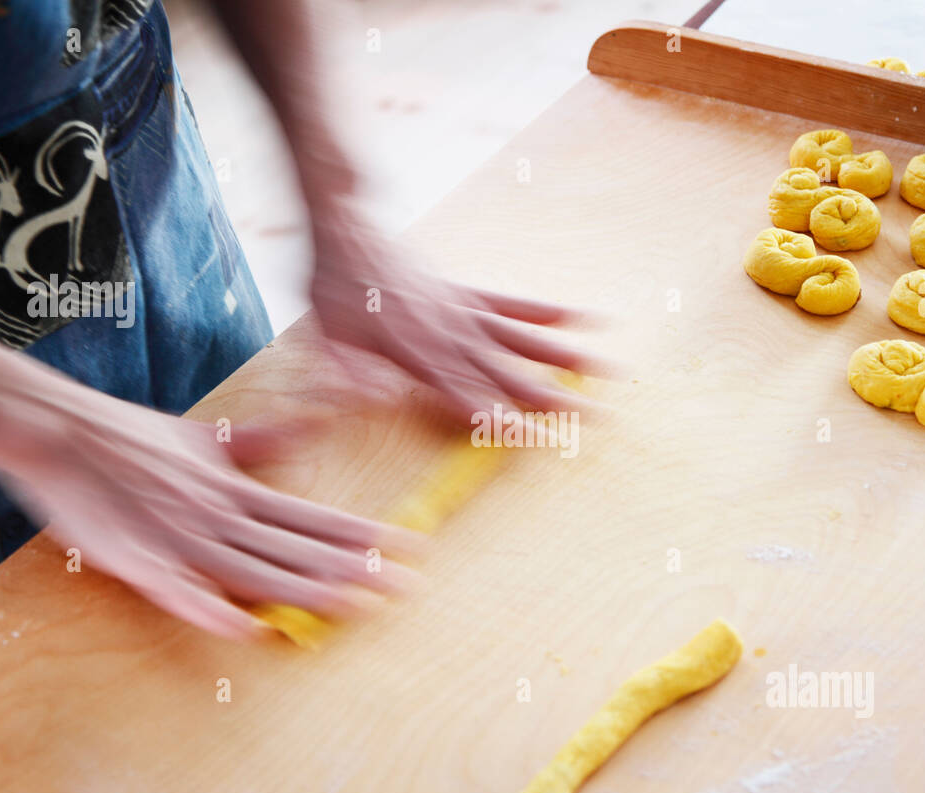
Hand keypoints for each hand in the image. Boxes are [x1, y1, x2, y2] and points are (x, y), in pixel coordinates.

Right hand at [0, 392, 417, 641]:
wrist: (58, 428)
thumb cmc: (130, 436)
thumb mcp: (205, 437)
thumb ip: (261, 442)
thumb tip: (314, 429)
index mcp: (236, 490)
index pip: (312, 518)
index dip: (360, 535)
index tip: (407, 545)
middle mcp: (219, 515)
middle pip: (296, 551)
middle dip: (353, 572)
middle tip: (405, 588)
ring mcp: (180, 540)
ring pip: (254, 573)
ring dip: (304, 593)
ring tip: (354, 608)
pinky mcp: (137, 561)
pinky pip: (181, 592)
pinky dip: (214, 611)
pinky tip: (249, 630)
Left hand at [309, 204, 604, 424]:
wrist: (344, 224)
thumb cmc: (330, 283)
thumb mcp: (323, 332)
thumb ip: (344, 372)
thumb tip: (366, 402)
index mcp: (412, 350)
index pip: (459, 391)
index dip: (491, 414)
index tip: (524, 435)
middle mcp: (447, 332)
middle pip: (505, 372)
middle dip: (547, 397)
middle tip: (590, 415)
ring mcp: (462, 310)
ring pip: (518, 339)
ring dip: (561, 356)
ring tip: (601, 369)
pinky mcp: (465, 292)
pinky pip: (510, 303)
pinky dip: (543, 310)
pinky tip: (578, 317)